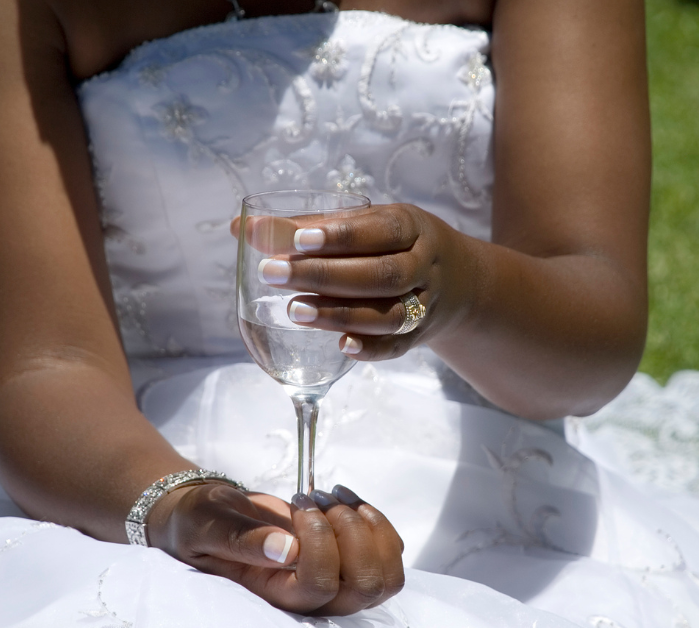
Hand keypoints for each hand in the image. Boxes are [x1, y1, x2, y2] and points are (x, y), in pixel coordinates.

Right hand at [152, 482, 404, 614]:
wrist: (215, 516)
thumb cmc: (206, 523)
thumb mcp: (210, 526)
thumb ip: (242, 540)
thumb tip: (286, 549)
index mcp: (277, 594)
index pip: (320, 587)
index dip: (320, 544)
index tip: (298, 504)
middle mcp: (314, 596)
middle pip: (365, 586)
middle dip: (353, 533)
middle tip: (320, 500)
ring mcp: (338, 580)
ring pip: (386, 575)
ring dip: (370, 527)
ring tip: (336, 498)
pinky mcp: (353, 559)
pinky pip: (390, 551)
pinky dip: (377, 520)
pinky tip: (346, 498)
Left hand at [233, 203, 478, 361]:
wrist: (458, 280)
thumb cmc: (392, 244)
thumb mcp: (365, 225)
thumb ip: (307, 227)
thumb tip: (241, 228)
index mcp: (411, 227)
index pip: (378, 230)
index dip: (339, 236)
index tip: (297, 240)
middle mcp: (423, 265)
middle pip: (380, 274)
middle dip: (324, 275)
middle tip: (272, 274)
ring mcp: (425, 304)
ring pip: (388, 314)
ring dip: (339, 314)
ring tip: (293, 311)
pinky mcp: (418, 336)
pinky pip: (397, 347)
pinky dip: (370, 349)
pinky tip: (341, 346)